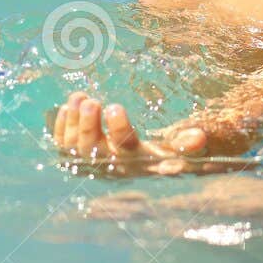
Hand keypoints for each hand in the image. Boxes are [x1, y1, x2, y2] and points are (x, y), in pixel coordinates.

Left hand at [49, 91, 207, 175]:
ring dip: (73, 121)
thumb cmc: (152, 155)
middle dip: (88, 124)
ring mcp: (89, 160)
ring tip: (79, 96)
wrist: (130, 166)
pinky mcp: (74, 155)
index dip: (118, 128)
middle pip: (92, 148)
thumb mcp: (170, 149)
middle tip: (91, 101)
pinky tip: (66, 107)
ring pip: (74, 145)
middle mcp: (108, 162)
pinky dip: (60, 126)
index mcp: (133, 159)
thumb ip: (184, 144)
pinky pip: (62, 144)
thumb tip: (201, 137)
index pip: (124, 147)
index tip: (115, 105)